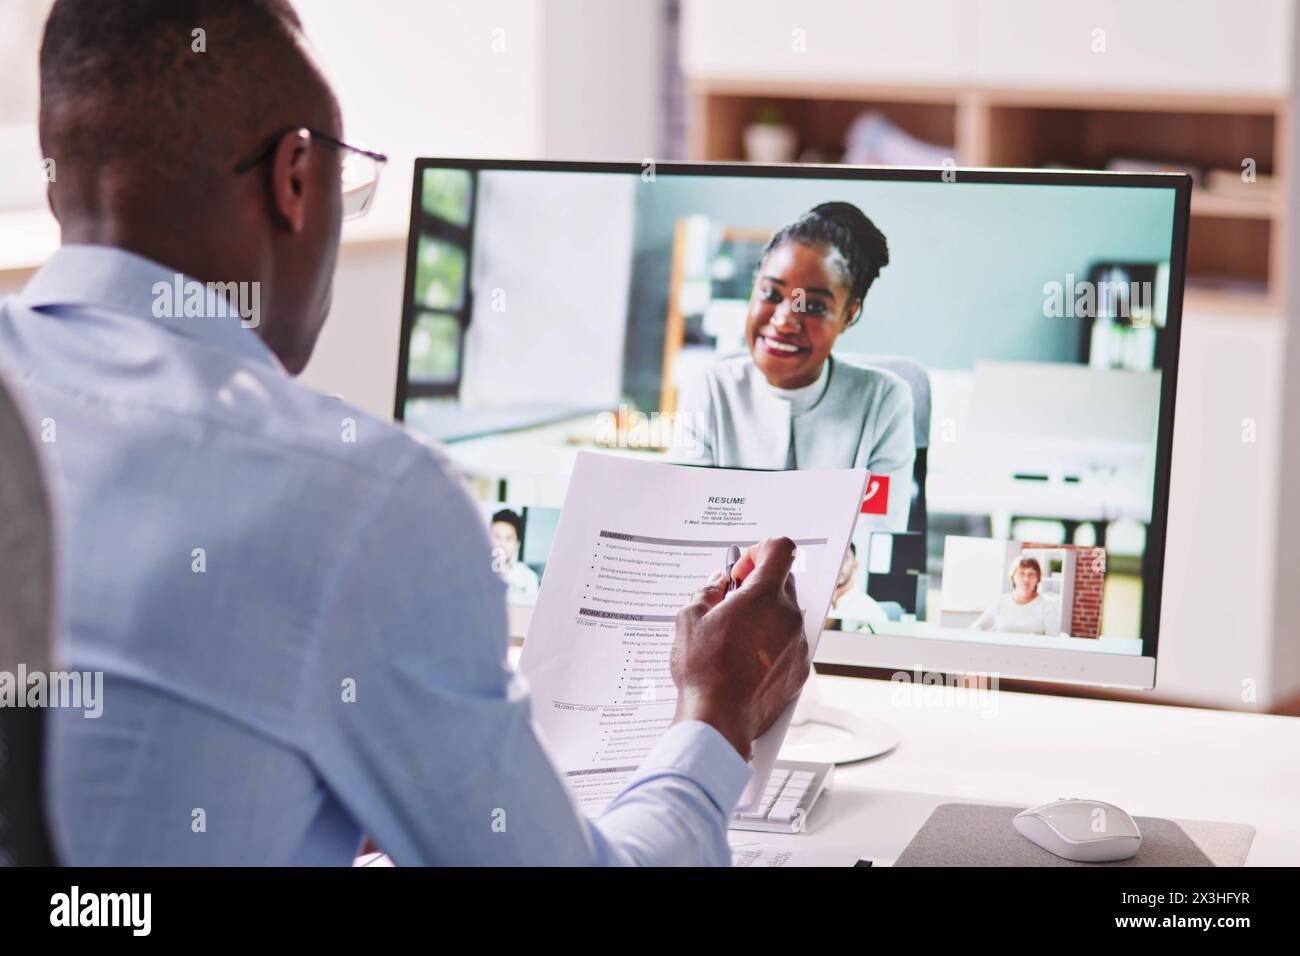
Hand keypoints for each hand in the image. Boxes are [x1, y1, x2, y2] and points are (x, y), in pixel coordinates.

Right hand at [669, 537, 809, 761]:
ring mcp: (797, 644)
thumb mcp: (690, 619)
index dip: (759, 552)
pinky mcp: (799, 670)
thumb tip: (716, 586)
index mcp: (764, 596)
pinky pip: (789, 644)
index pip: (780, 550)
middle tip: (730, 603)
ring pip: (786, 615)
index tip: (740, 571)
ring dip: (764, 616)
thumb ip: (706, 592)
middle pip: (784, 582)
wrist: (719, 719)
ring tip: (734, 637)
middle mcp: (788, 617)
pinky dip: (772, 644)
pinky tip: (745, 659)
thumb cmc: (704, 671)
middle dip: (758, 585)